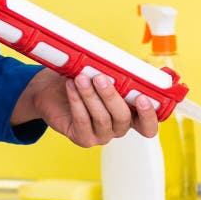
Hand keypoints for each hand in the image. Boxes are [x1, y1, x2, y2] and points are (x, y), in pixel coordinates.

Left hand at [11, 68, 158, 146]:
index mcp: (130, 113)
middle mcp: (118, 127)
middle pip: (122, 117)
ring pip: (101, 118)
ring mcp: (101, 134)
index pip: (147, 124)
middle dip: (111, 96)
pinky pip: (82, 121)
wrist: (52, 90)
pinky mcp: (83, 138)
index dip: (149, 115)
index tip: (143, 98)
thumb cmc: (82, 78)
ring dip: (90, 95)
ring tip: (81, 78)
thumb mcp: (103, 72)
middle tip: (100, 77)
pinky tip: (71, 86)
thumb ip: (121, 70)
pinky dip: (76, 101)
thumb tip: (138, 61)